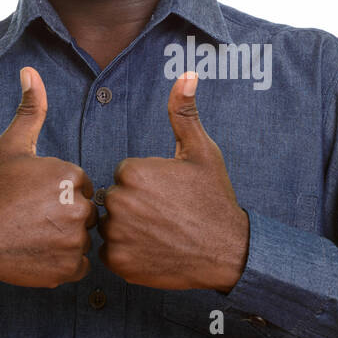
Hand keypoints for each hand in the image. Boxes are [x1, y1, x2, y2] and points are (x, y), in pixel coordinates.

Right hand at [0, 67, 97, 285]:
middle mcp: (78, 208)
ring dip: (65, 239)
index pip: (83, 185)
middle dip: (64, 214)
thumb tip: (30, 72)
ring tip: (33, 234)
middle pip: (86, 211)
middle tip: (32, 217)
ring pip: (83, 238)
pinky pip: (80, 265)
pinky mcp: (67, 269)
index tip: (34, 196)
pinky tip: (38, 252)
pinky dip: (62, 262)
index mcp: (71, 175)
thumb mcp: (11, 145)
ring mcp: (73, 241)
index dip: (59, 191)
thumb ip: (31, 109)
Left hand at [100, 72, 249, 291]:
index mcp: (133, 172)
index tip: (170, 193)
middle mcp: (119, 202)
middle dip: (136, 204)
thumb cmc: (214, 199)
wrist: (227, 251)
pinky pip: (110, 252)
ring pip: (110, 225)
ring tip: (160, 232)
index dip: (148, 183)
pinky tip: (153, 250)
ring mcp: (117, 235)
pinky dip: (127, 253)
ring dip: (129, 229)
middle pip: (115, 198)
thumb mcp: (201, 151)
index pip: (125, 173)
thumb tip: (186, 74)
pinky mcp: (118, 263)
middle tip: (167, 214)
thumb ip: (183, 113)